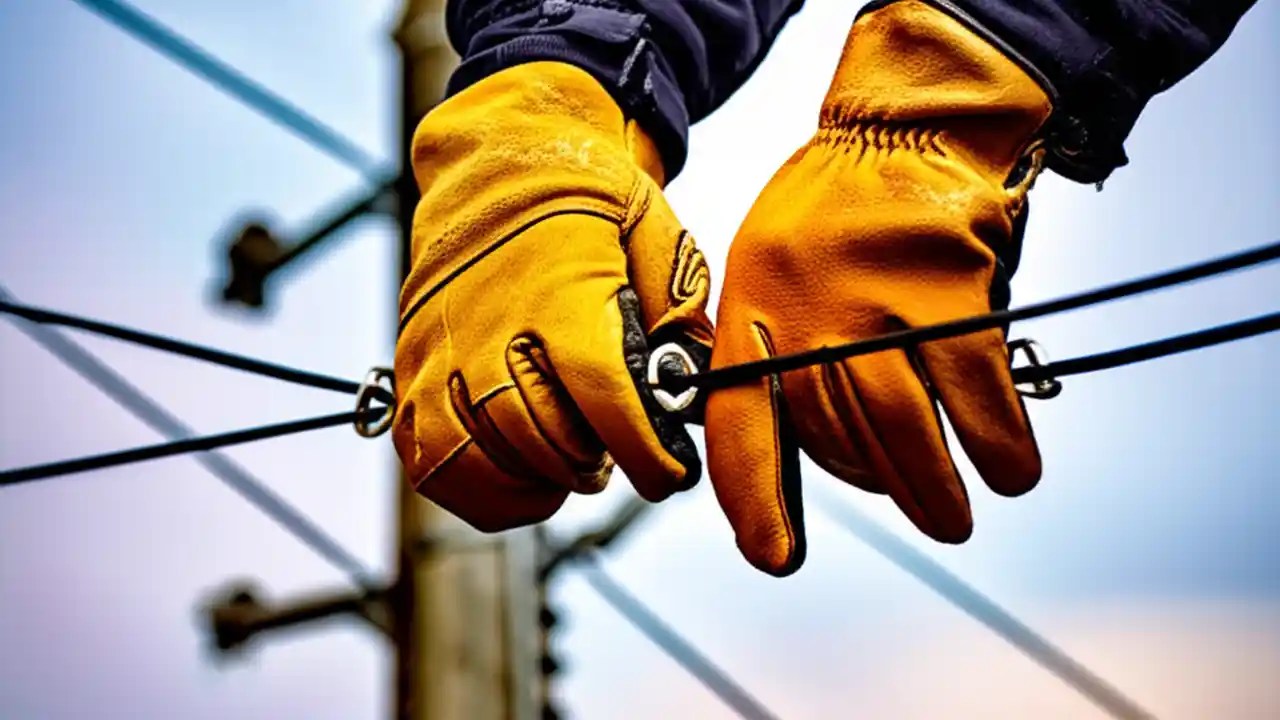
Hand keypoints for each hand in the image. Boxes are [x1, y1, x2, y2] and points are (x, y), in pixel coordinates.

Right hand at [393, 62, 712, 530]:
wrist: (496, 162)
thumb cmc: (589, 203)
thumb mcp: (656, 234)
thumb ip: (679, 312)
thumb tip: (694, 387)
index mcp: (561, 292)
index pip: (602, 396)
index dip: (642, 453)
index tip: (670, 474)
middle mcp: (489, 326)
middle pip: (541, 437)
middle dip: (593, 464)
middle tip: (618, 455)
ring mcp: (439, 351)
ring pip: (481, 460)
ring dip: (538, 481)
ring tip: (571, 464)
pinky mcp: (409, 369)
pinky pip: (430, 462)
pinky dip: (479, 490)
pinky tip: (520, 476)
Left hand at [706, 0, 1051, 574]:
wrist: (902, 129)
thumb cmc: (832, 217)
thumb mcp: (766, 268)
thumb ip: (771, 350)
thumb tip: (795, 449)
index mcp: (750, 304)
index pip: (738, 418)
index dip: (752, 495)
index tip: (772, 555)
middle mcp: (804, 306)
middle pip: (833, 434)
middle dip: (876, 488)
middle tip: (922, 516)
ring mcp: (876, 296)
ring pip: (900, 426)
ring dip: (931, 489)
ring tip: (952, 520)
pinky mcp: (947, 286)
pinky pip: (975, 389)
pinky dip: (998, 440)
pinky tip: (1011, 467)